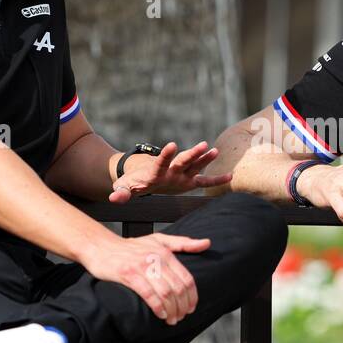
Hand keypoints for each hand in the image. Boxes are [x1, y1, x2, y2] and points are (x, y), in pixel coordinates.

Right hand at [82, 232, 209, 324]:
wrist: (101, 246)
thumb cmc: (130, 246)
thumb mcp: (158, 240)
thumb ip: (183, 243)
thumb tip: (207, 243)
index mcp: (165, 252)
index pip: (187, 278)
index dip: (192, 296)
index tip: (191, 308)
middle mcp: (156, 258)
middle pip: (178, 288)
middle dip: (182, 306)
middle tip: (181, 316)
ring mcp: (142, 266)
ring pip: (165, 293)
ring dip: (171, 310)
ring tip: (172, 319)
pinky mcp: (128, 274)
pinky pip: (148, 294)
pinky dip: (157, 307)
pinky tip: (160, 315)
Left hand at [109, 141, 231, 202]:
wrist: (141, 176)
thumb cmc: (133, 182)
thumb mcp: (124, 188)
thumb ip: (120, 193)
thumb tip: (113, 198)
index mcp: (156, 172)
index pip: (161, 162)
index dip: (165, 154)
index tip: (172, 144)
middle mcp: (171, 170)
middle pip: (182, 160)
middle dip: (192, 153)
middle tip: (204, 144)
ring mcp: (181, 174)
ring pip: (194, 165)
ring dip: (204, 158)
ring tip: (215, 150)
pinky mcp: (188, 181)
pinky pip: (204, 181)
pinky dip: (216, 180)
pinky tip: (229, 177)